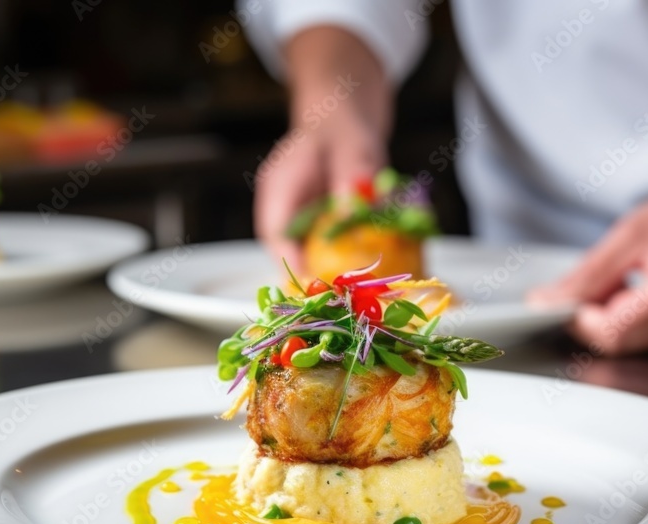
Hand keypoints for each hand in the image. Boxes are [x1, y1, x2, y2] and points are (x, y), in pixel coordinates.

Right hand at [253, 26, 391, 270]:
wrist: (342, 106)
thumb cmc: (344, 120)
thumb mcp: (354, 145)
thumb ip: (353, 176)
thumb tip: (354, 210)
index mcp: (280, 185)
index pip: (275, 232)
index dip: (293, 262)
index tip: (318, 283)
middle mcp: (283, 205)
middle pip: (289, 252)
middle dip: (316, 275)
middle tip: (348, 294)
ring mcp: (298, 215)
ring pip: (308, 254)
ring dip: (333, 270)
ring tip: (364, 285)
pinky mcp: (316, 222)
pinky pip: (326, 248)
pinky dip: (345, 258)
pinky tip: (372, 266)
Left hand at [529, 180, 647, 354]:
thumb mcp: (633, 232)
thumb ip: (588, 274)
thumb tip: (547, 301)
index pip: (611, 332)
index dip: (577, 318)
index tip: (561, 297)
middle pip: (616, 343)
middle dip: (589, 318)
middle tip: (587, 284)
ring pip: (627, 344)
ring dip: (607, 318)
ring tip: (619, 279)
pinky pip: (643, 338)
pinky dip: (625, 318)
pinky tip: (632, 291)